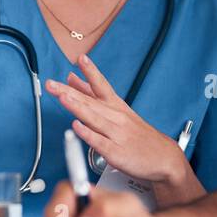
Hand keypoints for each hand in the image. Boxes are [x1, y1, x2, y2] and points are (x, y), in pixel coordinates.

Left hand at [45, 53, 188, 186]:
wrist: (164, 158)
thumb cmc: (138, 135)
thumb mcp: (118, 110)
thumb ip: (92, 94)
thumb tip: (72, 78)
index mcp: (116, 106)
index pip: (102, 85)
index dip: (91, 72)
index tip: (81, 58)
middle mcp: (116, 118)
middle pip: (90, 102)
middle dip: (69, 92)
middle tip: (51, 84)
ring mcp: (116, 134)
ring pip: (94, 119)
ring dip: (78, 107)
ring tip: (63, 98)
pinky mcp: (116, 152)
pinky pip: (99, 142)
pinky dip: (88, 134)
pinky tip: (77, 127)